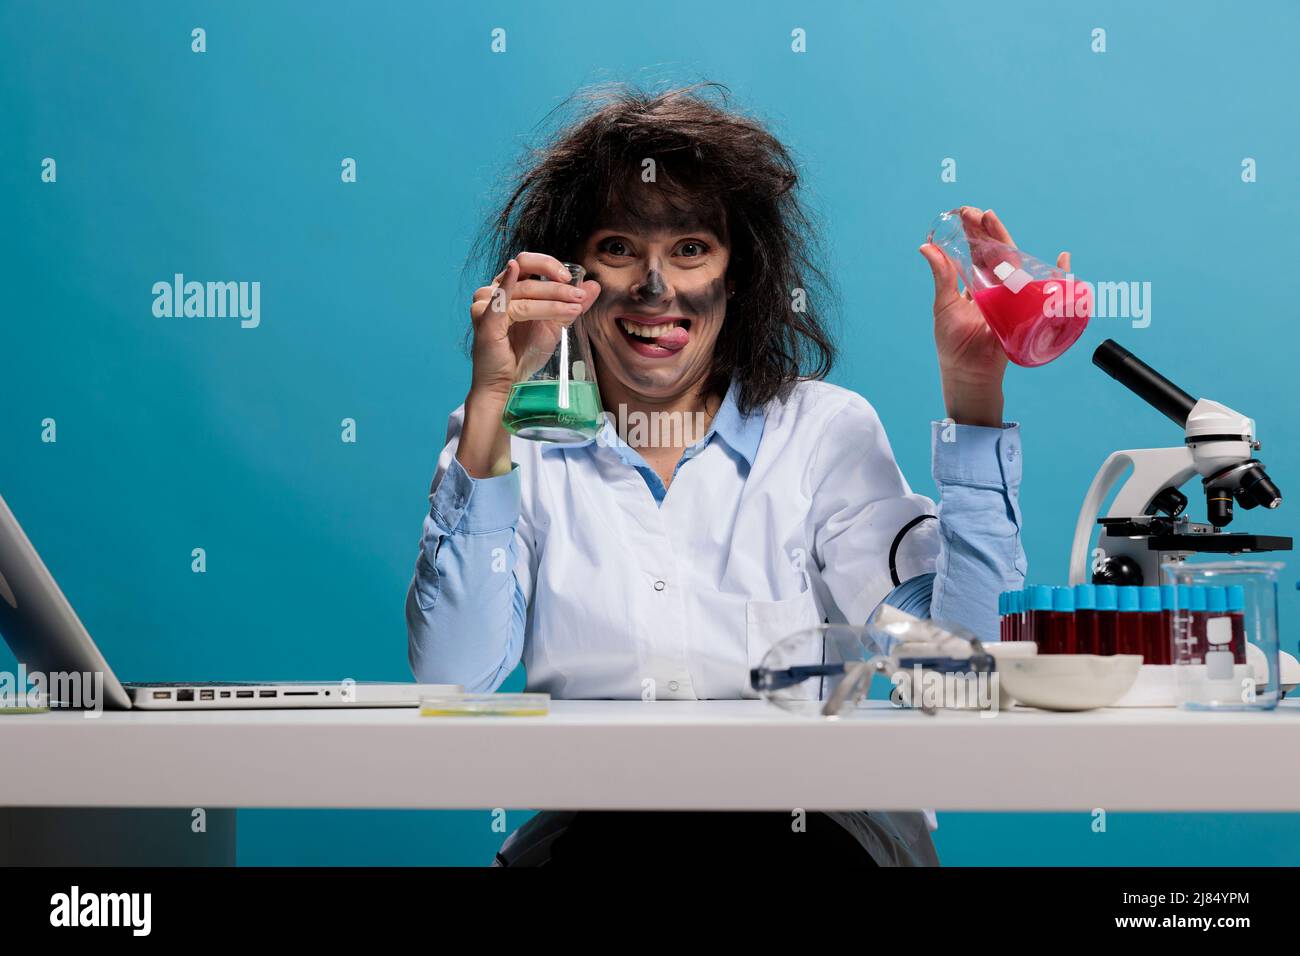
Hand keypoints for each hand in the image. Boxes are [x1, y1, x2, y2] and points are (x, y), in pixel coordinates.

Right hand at [457, 253, 601, 477]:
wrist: (508, 384)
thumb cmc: (524, 353)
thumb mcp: (554, 325)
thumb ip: (571, 305)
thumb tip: (593, 285)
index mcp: (509, 288)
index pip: (528, 262)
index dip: (550, 265)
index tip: (572, 279)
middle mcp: (494, 290)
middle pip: (527, 272)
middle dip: (557, 285)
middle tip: (578, 296)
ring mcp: (486, 304)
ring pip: (524, 292)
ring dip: (552, 300)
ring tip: (573, 309)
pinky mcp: (484, 320)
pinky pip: (499, 300)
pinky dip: (508, 285)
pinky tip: (513, 271)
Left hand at [919, 206, 1070, 425]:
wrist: (967, 373)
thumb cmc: (954, 343)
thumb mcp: (944, 305)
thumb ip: (941, 276)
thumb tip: (926, 246)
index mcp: (975, 284)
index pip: (975, 251)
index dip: (972, 232)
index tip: (964, 213)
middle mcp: (995, 286)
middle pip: (994, 251)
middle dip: (986, 230)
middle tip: (976, 212)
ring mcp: (1011, 296)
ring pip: (1012, 263)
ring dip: (1005, 239)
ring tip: (993, 218)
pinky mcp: (1024, 311)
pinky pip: (1046, 291)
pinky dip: (1060, 275)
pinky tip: (1063, 258)